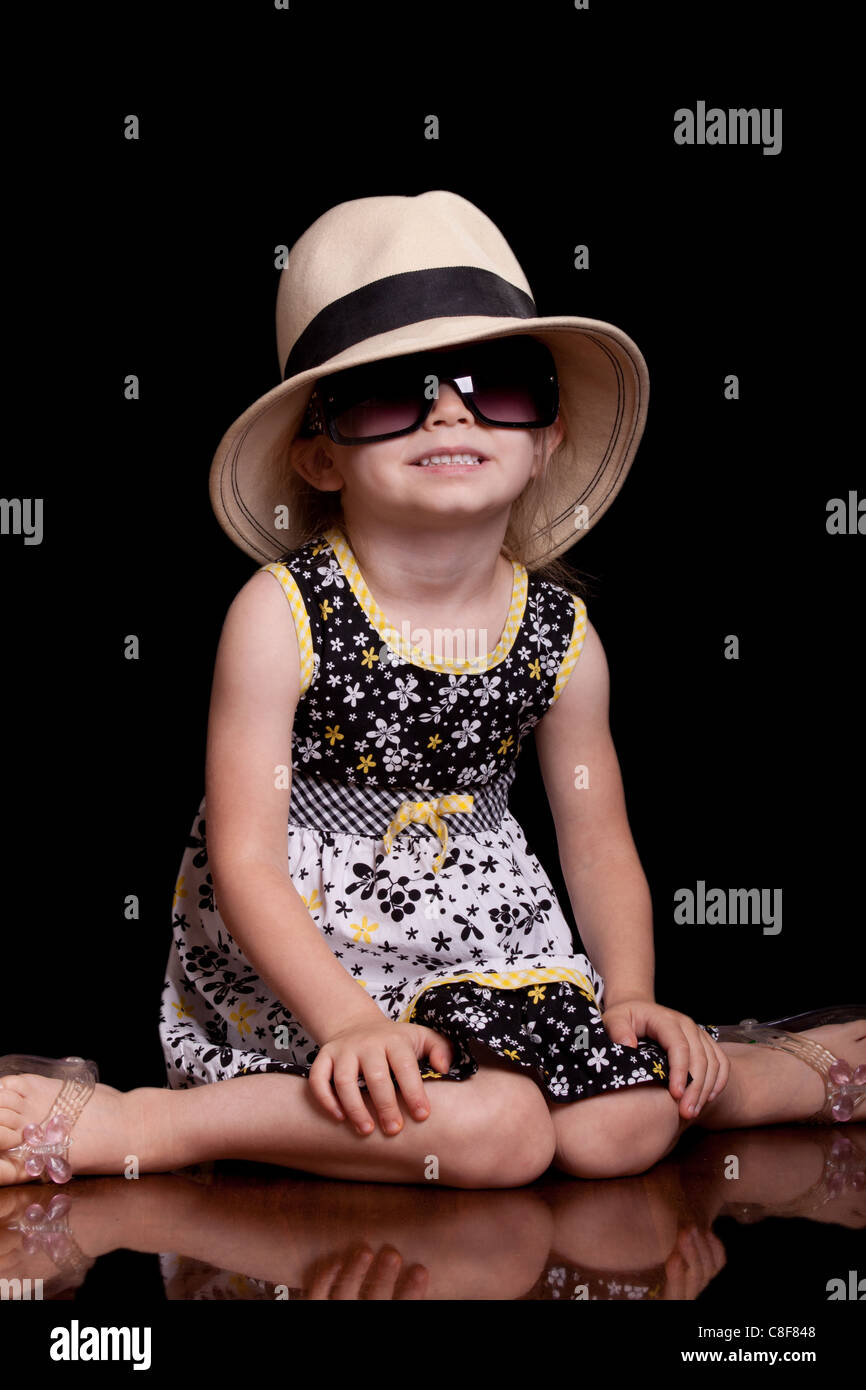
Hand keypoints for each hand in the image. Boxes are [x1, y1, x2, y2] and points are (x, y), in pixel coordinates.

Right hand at [308, 1017, 453, 1136]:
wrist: (356, 1024)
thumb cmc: (395, 1041)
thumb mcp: (421, 1037)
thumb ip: (440, 1050)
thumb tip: (443, 1069)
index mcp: (394, 1040)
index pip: (405, 1066)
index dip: (414, 1091)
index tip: (422, 1115)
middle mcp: (367, 1043)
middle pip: (375, 1076)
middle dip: (386, 1105)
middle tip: (394, 1130)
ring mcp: (343, 1050)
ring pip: (344, 1080)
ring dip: (355, 1107)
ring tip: (367, 1130)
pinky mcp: (324, 1057)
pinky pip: (319, 1079)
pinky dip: (325, 1099)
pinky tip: (339, 1118)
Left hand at [601, 1000, 730, 1119]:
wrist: (639, 1010)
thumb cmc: (624, 1019)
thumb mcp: (613, 1019)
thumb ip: (618, 1030)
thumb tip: (629, 1045)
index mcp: (666, 1020)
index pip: (679, 1046)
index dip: (680, 1071)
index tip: (675, 1094)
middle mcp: (687, 1025)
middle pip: (700, 1058)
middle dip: (695, 1088)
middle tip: (686, 1113)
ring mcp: (698, 1033)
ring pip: (713, 1062)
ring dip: (706, 1089)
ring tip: (692, 1112)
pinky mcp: (704, 1043)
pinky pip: (721, 1062)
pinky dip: (718, 1081)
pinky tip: (708, 1099)